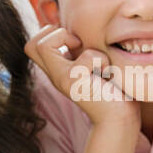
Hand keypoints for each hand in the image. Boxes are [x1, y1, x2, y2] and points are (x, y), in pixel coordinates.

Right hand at [25, 25, 139, 129]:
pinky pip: (86, 57)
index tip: (75, 43)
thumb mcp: (94, 66)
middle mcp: (56, 76)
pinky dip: (102, 60)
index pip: (34, 45)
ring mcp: (63, 79)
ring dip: (72, 40)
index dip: (51, 33)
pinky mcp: (75, 83)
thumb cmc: (113, 92)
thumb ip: (82, 53)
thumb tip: (80, 32)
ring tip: (90, 58)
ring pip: (43, 45)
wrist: (120, 120)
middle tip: (78, 45)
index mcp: (58, 71)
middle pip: (32, 45)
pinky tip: (108, 75)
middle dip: (55, 32)